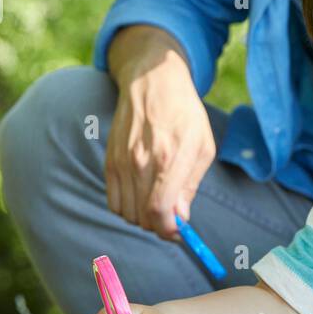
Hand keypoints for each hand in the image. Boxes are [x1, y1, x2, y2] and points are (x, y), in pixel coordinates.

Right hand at [105, 29, 214, 238]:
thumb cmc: (184, 113)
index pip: (159, 213)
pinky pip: (113, 200)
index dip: (170, 231)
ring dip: (143, 218)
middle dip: (159, 226)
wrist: (151, 82)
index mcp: (168, 159)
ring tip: (158, 204)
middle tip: (172, 218)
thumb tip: (181, 217)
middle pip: (142, 218)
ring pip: (126, 213)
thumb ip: (190, 185)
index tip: (180, 231)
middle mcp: (140, 163)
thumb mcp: (203, 147)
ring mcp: (121, 162)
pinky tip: (142, 195)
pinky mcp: (110, 160)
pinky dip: (127, 207)